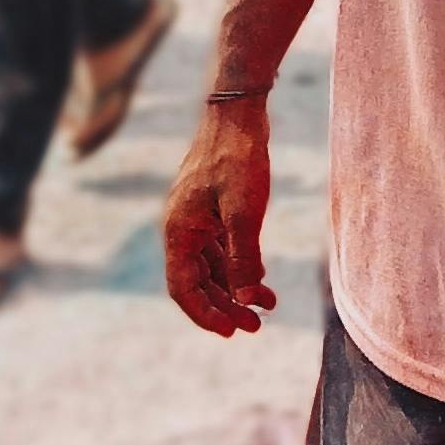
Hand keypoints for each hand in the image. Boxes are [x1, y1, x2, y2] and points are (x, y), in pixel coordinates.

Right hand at [165, 97, 274, 334]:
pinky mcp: (211, 209)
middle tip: (256, 326)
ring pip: (210, 268)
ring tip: (266, 307)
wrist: (238, 113)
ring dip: (235, 290)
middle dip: (225, 307)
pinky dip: (238, 268)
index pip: (183, 289)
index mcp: (178, 232)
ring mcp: (195, 219)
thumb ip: (244, 259)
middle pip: (197, 282)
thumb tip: (248, 300)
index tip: (233, 331)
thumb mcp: (245, 212)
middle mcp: (181, 229)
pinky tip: (262, 280)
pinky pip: (220, 250)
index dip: (206, 314)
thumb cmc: (238, 158)